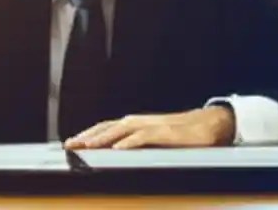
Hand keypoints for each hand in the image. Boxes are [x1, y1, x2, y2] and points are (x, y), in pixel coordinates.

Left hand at [64, 107, 235, 149]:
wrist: (208, 125)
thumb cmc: (180, 134)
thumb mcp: (153, 140)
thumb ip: (136, 145)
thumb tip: (117, 155)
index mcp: (133, 124)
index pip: (104, 128)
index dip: (86, 135)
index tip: (70, 143)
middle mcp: (137, 122)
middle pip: (106, 127)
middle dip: (86, 136)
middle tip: (70, 145)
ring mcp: (150, 125)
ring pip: (120, 130)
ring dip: (102, 138)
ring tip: (87, 146)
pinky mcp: (164, 133)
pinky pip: (143, 137)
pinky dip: (129, 142)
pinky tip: (118, 149)